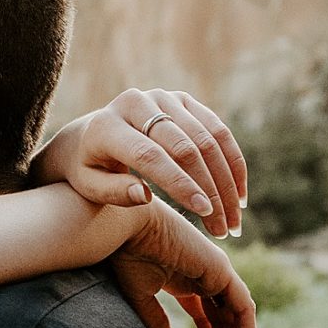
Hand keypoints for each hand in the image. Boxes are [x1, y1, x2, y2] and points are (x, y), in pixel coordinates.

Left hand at [38, 90, 246, 236]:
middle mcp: (137, 103)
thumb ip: (112, 192)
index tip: (204, 213)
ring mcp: (163, 98)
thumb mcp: (89, 185)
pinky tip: (239, 195)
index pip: (150, 155)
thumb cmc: (89, 169)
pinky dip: (232, 163)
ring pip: (208, 138)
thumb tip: (144, 196)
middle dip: (210, 190)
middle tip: (224, 228)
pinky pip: (217, 130)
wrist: (92, 135)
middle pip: (185, 147)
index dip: (180, 184)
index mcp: (108, 126)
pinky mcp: (183, 100)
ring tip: (234, 220)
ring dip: (227, 182)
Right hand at [109, 202, 255, 327]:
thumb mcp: (138, 297)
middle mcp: (208, 277)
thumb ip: (153, 321)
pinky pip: (243, 310)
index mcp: (189, 280)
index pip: (210, 322)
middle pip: (226, 326)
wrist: (124, 227)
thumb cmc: (124, 254)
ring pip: (237, 322)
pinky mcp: (221, 271)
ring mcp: (218, 273)